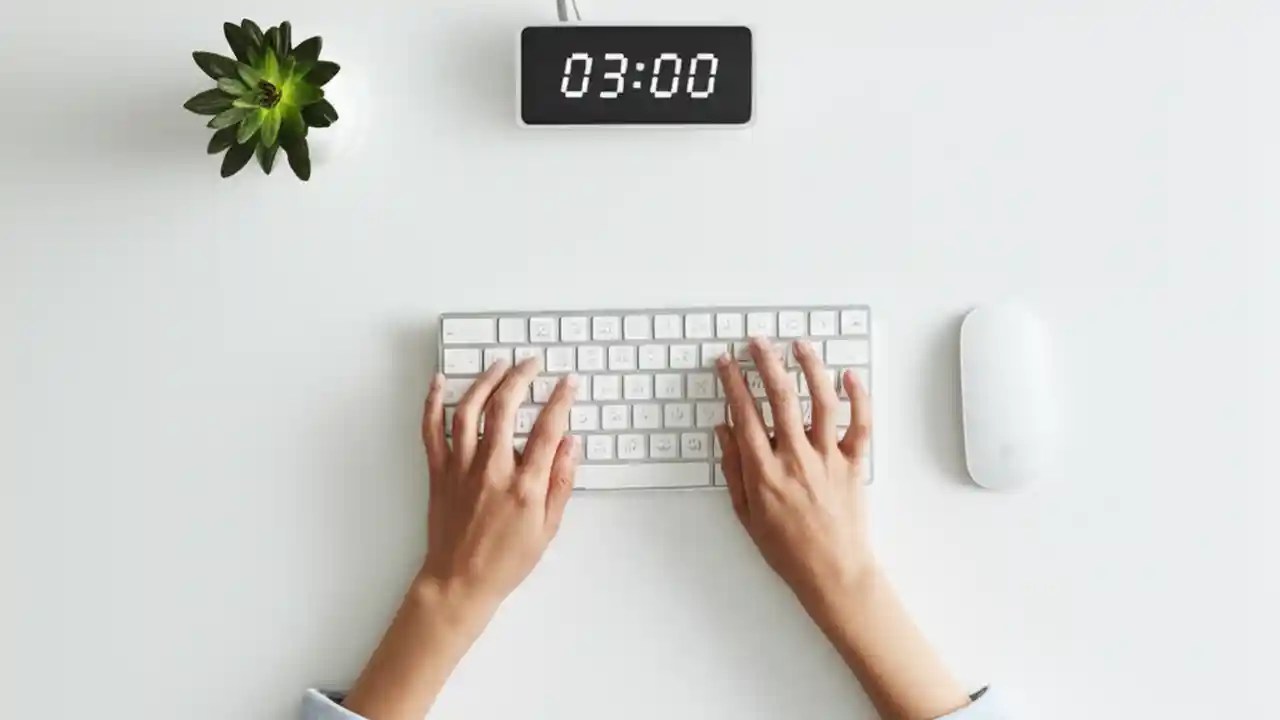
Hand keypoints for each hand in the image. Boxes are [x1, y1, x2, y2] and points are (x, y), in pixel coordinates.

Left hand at [420, 358, 579, 606]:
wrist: (459, 583)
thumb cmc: (505, 561)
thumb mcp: (548, 528)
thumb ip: (561, 482)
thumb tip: (571, 445)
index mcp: (524, 487)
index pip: (547, 429)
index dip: (561, 399)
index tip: (568, 382)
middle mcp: (491, 471)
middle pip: (505, 408)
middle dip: (521, 377)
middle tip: (533, 363)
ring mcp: (461, 469)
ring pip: (469, 411)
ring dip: (485, 381)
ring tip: (499, 364)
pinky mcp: (439, 473)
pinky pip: (431, 430)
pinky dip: (432, 402)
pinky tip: (439, 382)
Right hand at [714, 337, 873, 614]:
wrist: (833, 573)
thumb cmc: (787, 549)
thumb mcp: (745, 513)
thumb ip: (733, 468)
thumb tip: (723, 429)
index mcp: (765, 472)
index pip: (744, 414)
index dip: (732, 383)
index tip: (725, 363)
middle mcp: (796, 459)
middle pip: (780, 398)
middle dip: (765, 363)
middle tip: (756, 342)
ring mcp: (828, 459)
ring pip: (820, 402)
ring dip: (810, 368)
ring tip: (799, 345)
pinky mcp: (853, 464)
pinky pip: (860, 424)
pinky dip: (858, 398)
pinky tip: (849, 375)